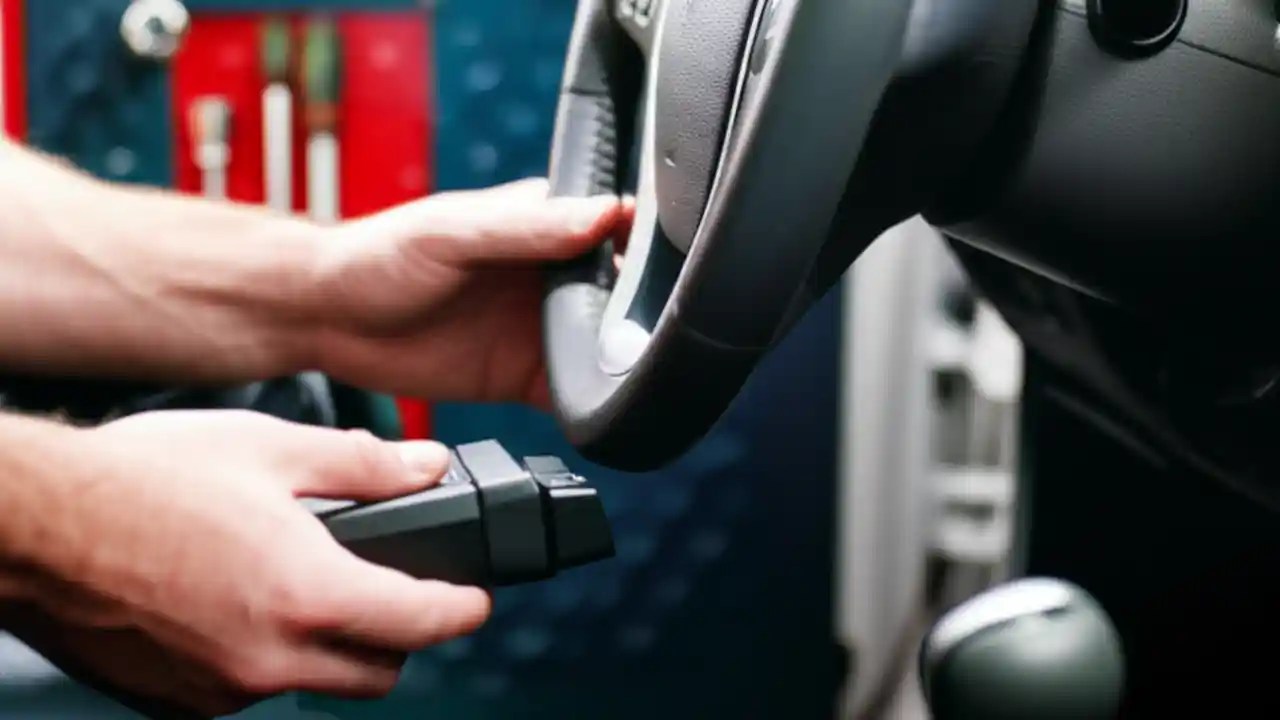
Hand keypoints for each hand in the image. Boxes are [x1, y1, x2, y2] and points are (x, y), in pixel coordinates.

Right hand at [2, 411, 489, 718]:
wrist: (34, 528)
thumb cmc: (139, 482)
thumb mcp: (270, 450)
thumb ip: (363, 465)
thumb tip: (425, 467)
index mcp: (305, 595)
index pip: (421, 622)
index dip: (462, 609)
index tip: (475, 600)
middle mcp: (268, 658)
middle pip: (378, 672)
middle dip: (401, 635)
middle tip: (393, 589)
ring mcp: (221, 689)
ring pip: (315, 684)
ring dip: (330, 647)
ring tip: (302, 584)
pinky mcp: (180, 703)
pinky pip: (253, 690)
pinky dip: (270, 657)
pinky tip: (243, 604)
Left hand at [312, 179, 633, 406]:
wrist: (326, 318)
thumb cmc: (379, 255)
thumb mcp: (452, 231)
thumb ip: (527, 227)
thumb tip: (602, 214)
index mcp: (543, 225)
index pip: (614, 229)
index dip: (647, 247)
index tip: (669, 269)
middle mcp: (551, 276)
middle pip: (622, 294)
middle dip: (645, 312)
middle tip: (660, 331)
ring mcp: (540, 329)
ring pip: (604, 347)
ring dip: (623, 360)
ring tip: (640, 372)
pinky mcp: (522, 377)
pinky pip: (572, 394)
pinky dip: (591, 405)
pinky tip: (600, 409)